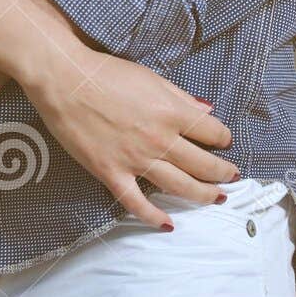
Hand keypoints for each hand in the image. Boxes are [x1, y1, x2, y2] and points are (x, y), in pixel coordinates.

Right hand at [30, 37, 238, 228]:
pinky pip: (137, 203)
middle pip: (203, 165)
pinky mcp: (111, 173)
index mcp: (171, 112)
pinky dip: (154, 217)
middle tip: (231, 177)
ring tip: (216, 198)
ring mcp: (135, 160)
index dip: (223, 138)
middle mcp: (159, 140)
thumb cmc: (106, 72)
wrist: (64, 80)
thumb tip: (206, 111)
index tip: (224, 142)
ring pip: (179, 187)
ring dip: (203, 195)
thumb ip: (180, 97)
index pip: (212, 132)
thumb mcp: (150, 77)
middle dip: (223, 172)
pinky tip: (168, 224)